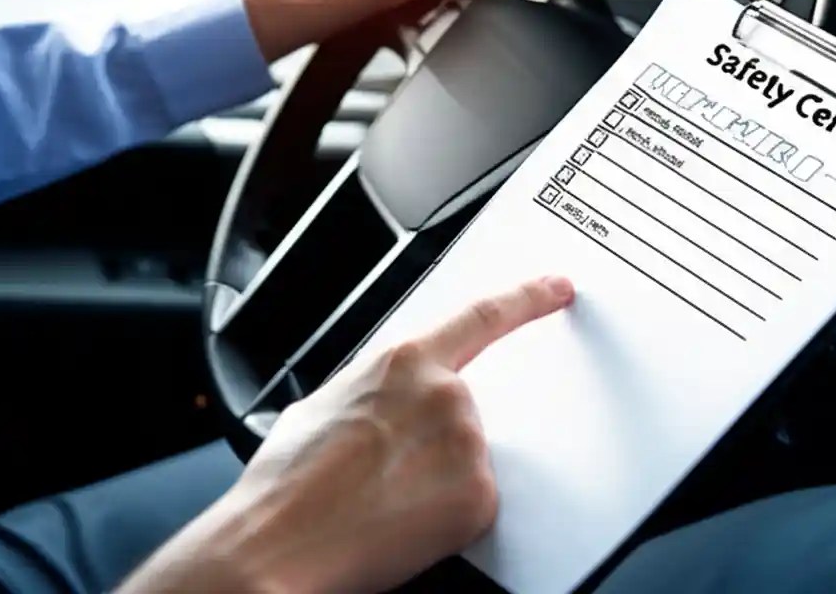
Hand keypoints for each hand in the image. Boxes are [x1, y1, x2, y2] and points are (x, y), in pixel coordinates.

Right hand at [115, 276, 573, 593]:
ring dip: (439, 478)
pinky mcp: (478, 495)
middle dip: (436, 439)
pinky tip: (402, 521)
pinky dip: (446, 516)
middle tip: (390, 469)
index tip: (556, 288)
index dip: (527, 299)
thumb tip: (384, 401)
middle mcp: (445, 396)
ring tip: (383, 498)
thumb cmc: (287, 484)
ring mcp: (467, 444)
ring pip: (468, 459)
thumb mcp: (323, 405)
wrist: (279, 547)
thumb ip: (375, 388)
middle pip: (467, 411)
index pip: (484, 317)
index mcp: (404, 363)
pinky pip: (474, 501)